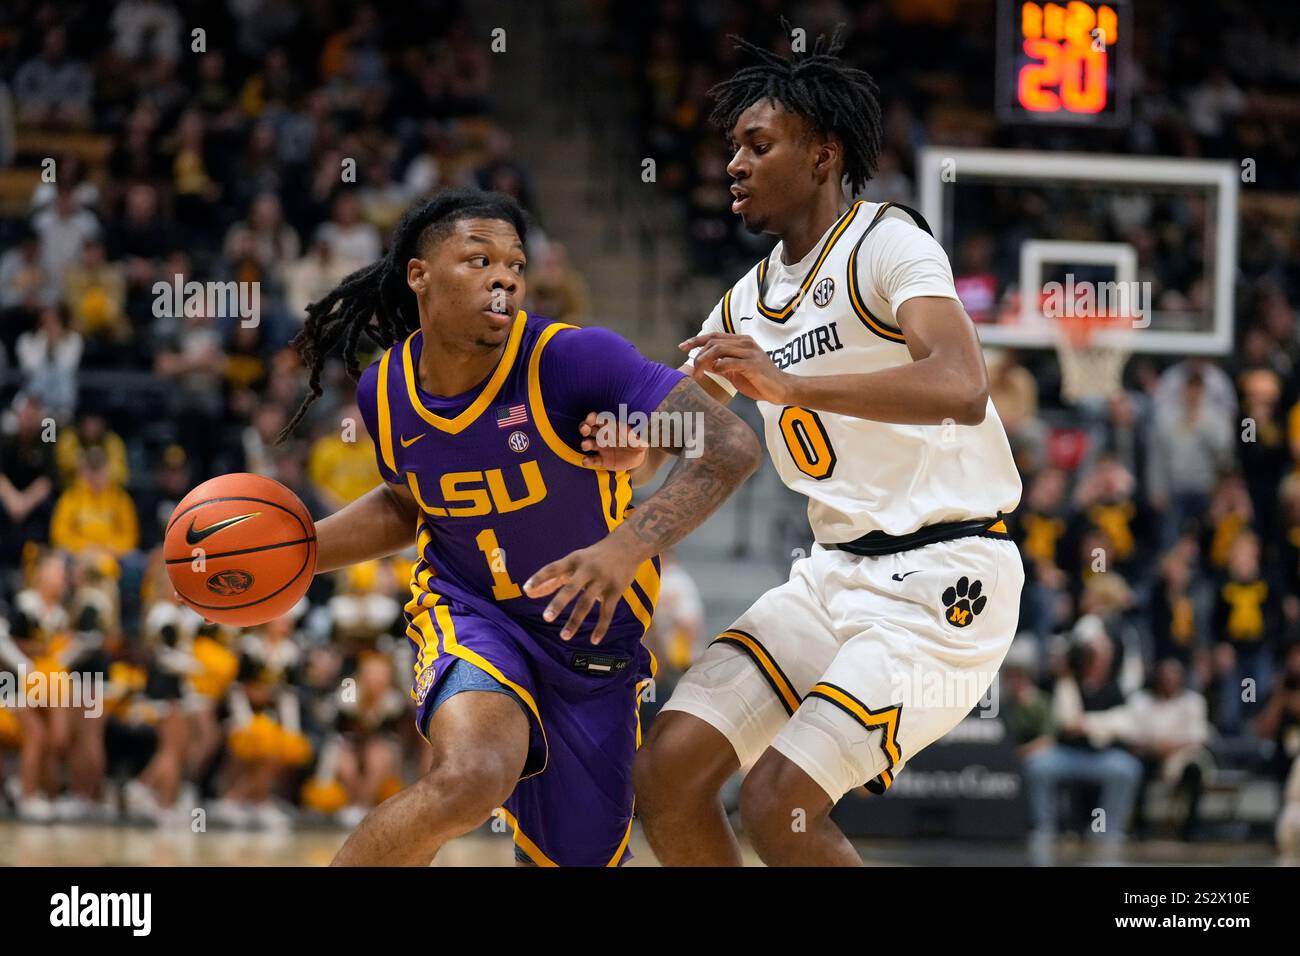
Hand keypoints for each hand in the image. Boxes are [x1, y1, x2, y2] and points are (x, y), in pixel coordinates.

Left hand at [523, 532, 648, 643]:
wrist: (628, 545)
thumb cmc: (595, 556)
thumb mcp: (575, 561)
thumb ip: (554, 578)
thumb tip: (531, 593)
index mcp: (574, 560)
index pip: (553, 568)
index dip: (540, 578)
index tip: (527, 590)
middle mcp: (587, 569)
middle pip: (571, 588)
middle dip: (559, 603)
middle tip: (547, 617)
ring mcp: (602, 581)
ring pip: (587, 603)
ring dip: (575, 621)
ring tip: (564, 636)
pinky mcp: (616, 590)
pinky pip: (607, 612)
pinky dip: (601, 628)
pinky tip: (594, 640)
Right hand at [579, 411, 647, 470]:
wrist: (637, 459)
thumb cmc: (638, 445)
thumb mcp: (640, 441)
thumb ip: (637, 438)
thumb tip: (635, 436)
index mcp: (611, 427)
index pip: (600, 419)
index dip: (594, 418)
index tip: (590, 418)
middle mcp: (603, 436)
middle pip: (590, 429)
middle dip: (584, 428)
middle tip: (584, 429)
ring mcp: (601, 448)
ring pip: (589, 444)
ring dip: (585, 444)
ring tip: (585, 445)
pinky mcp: (601, 460)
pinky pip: (593, 460)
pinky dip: (588, 460)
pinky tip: (586, 461)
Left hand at [680, 333, 794, 403]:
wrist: (782, 389)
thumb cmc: (759, 381)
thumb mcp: (735, 372)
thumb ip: (720, 365)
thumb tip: (702, 363)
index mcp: (741, 342)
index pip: (714, 336)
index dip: (696, 340)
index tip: (682, 347)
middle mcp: (745, 343)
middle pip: (713, 341)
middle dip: (698, 352)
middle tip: (692, 368)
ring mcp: (750, 352)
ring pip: (719, 349)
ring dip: (704, 360)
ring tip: (699, 373)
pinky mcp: (753, 364)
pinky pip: (730, 362)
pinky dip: (719, 366)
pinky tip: (715, 372)